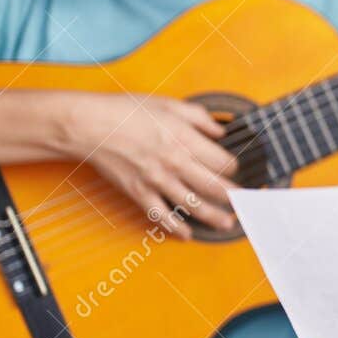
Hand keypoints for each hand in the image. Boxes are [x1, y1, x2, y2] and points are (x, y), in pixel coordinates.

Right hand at [60, 92, 237, 236]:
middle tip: (246, 205)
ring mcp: (157, 180)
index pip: (222, 161)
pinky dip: (175, 227)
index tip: (237, 171)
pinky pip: (161, 215)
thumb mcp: (170, 104)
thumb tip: (220, 130)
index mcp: (185, 140)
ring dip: (214, 217)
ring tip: (228, 223)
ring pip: (193, 205)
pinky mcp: (139, 192)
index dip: (234, 168)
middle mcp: (175, 163)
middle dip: (234, 198)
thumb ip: (200, 118)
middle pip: (214, 186)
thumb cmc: (126, 111)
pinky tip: (187, 233)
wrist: (90, 126)